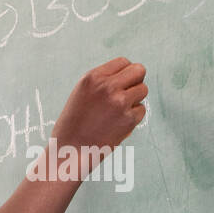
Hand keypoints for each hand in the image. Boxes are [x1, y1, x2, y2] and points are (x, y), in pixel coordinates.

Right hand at [48, 57, 146, 179]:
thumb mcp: (82, 93)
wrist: (70, 151)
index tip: (121, 83)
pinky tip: (118, 124)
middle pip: (139, 70)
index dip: (125, 72)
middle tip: (128, 92)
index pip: (123, 62)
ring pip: (143, 90)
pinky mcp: (128, 119)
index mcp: (93, 77)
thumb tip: (130, 74)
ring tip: (118, 111)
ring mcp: (119, 102)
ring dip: (135, 99)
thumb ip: (103, 81)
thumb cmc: (75, 123)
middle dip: (136, 80)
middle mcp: (107, 87)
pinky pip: (141, 110)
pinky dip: (133, 117)